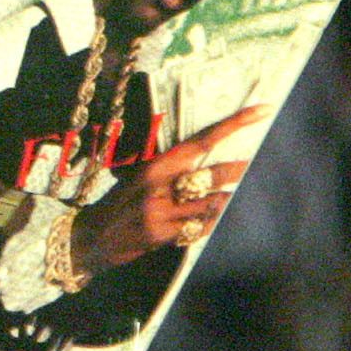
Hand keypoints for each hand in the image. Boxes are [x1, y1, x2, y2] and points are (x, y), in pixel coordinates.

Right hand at [69, 106, 262, 277]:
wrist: (91, 238)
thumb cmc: (118, 203)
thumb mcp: (137, 178)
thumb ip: (168, 170)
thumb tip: (203, 158)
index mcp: (154, 166)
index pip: (200, 141)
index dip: (232, 125)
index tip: (259, 112)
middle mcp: (159, 187)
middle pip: (212, 175)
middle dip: (240, 170)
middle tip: (259, 163)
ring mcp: (163, 213)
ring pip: (213, 204)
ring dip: (230, 201)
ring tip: (241, 197)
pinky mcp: (165, 237)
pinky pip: (202, 229)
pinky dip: (213, 223)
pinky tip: (215, 221)